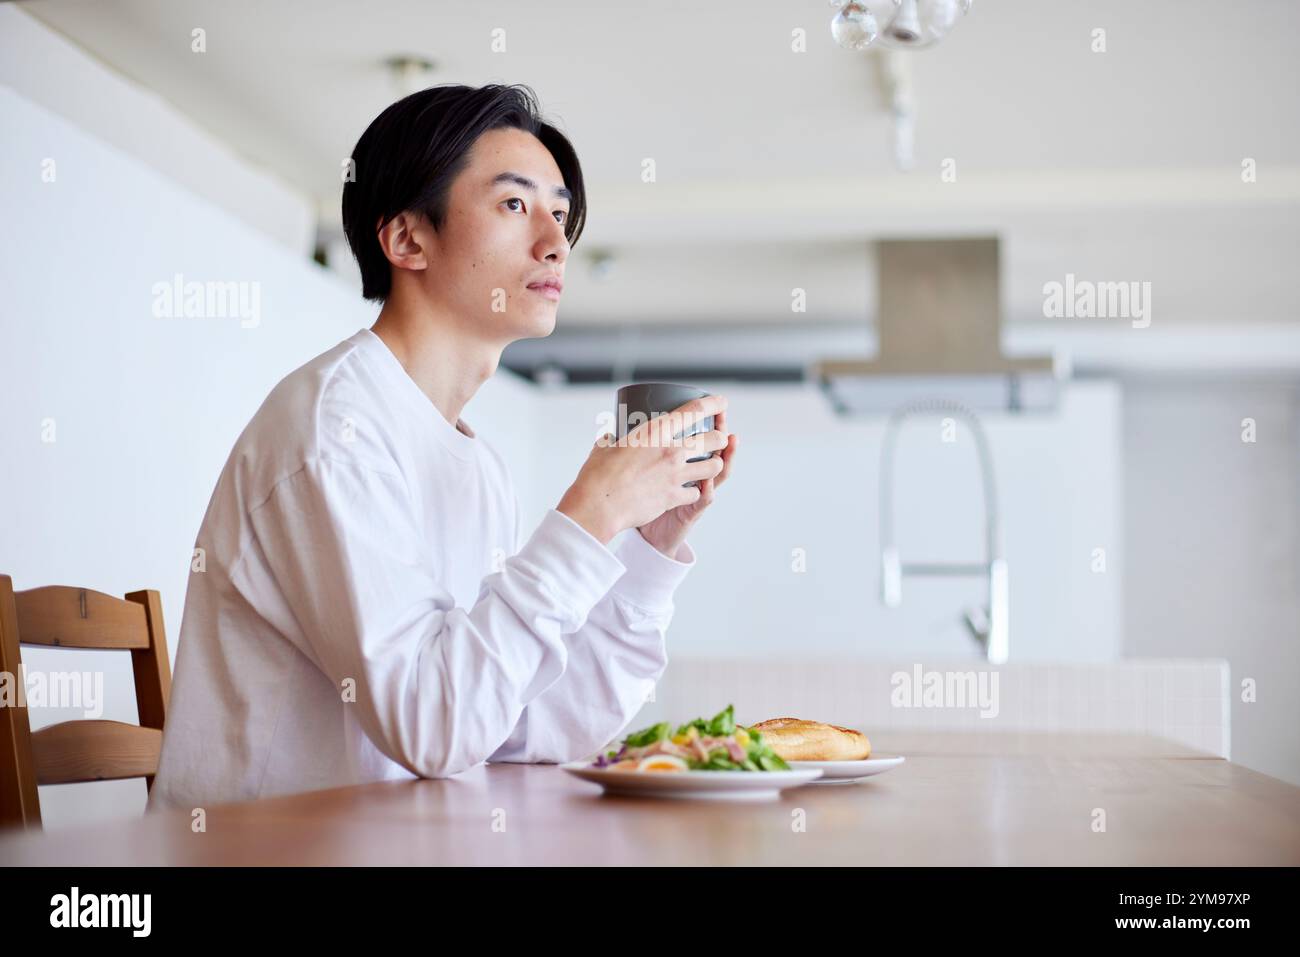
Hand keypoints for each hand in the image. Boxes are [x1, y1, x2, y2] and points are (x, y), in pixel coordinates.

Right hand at [556, 395, 729, 545]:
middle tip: (718, 439)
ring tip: (711, 465)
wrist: (599, 505)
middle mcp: (671, 450)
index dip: (713, 404)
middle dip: (720, 438)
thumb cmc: (598, 475)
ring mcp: (675, 474)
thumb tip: (610, 436)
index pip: (694, 411)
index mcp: (655, 432)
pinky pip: (697, 492)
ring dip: (715, 465)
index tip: (721, 402)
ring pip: (713, 467)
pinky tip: (690, 491)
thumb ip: (612, 438)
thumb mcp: (605, 446)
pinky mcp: (674, 496)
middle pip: (713, 439)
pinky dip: (695, 492)